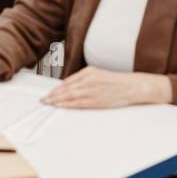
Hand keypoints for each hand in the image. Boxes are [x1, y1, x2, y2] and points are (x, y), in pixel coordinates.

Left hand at [41, 67, 170, 108]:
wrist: (133, 86)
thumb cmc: (116, 82)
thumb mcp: (99, 75)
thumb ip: (84, 80)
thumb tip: (69, 87)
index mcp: (90, 72)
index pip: (68, 81)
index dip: (56, 88)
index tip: (48, 93)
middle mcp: (90, 79)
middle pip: (67, 88)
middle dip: (53, 95)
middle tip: (43, 100)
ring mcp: (94, 90)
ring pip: (71, 95)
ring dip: (58, 100)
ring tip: (48, 103)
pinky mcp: (98, 100)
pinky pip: (80, 103)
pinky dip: (68, 104)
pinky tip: (61, 106)